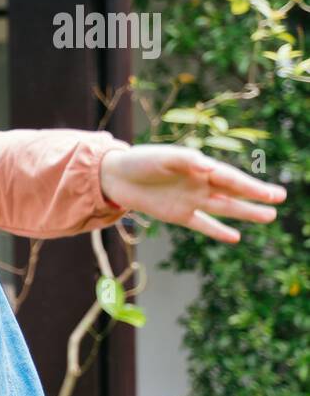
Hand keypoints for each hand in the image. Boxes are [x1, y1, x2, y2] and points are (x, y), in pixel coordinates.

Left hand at [100, 145, 285, 242]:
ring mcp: (190, 200)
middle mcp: (199, 184)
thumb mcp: (162, 157)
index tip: (271, 193)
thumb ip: (186, 161)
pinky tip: (234, 237)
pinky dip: (216, 230)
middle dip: (256, 196)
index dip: (251, 186)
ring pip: (223, 208)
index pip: (230, 178)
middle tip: (280, 199)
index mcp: (199, 167)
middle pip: (233, 192)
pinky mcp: (178, 215)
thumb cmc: (141, 161)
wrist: (115, 176)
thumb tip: (210, 168)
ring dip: (245, 213)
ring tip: (269, 217)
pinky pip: (201, 224)